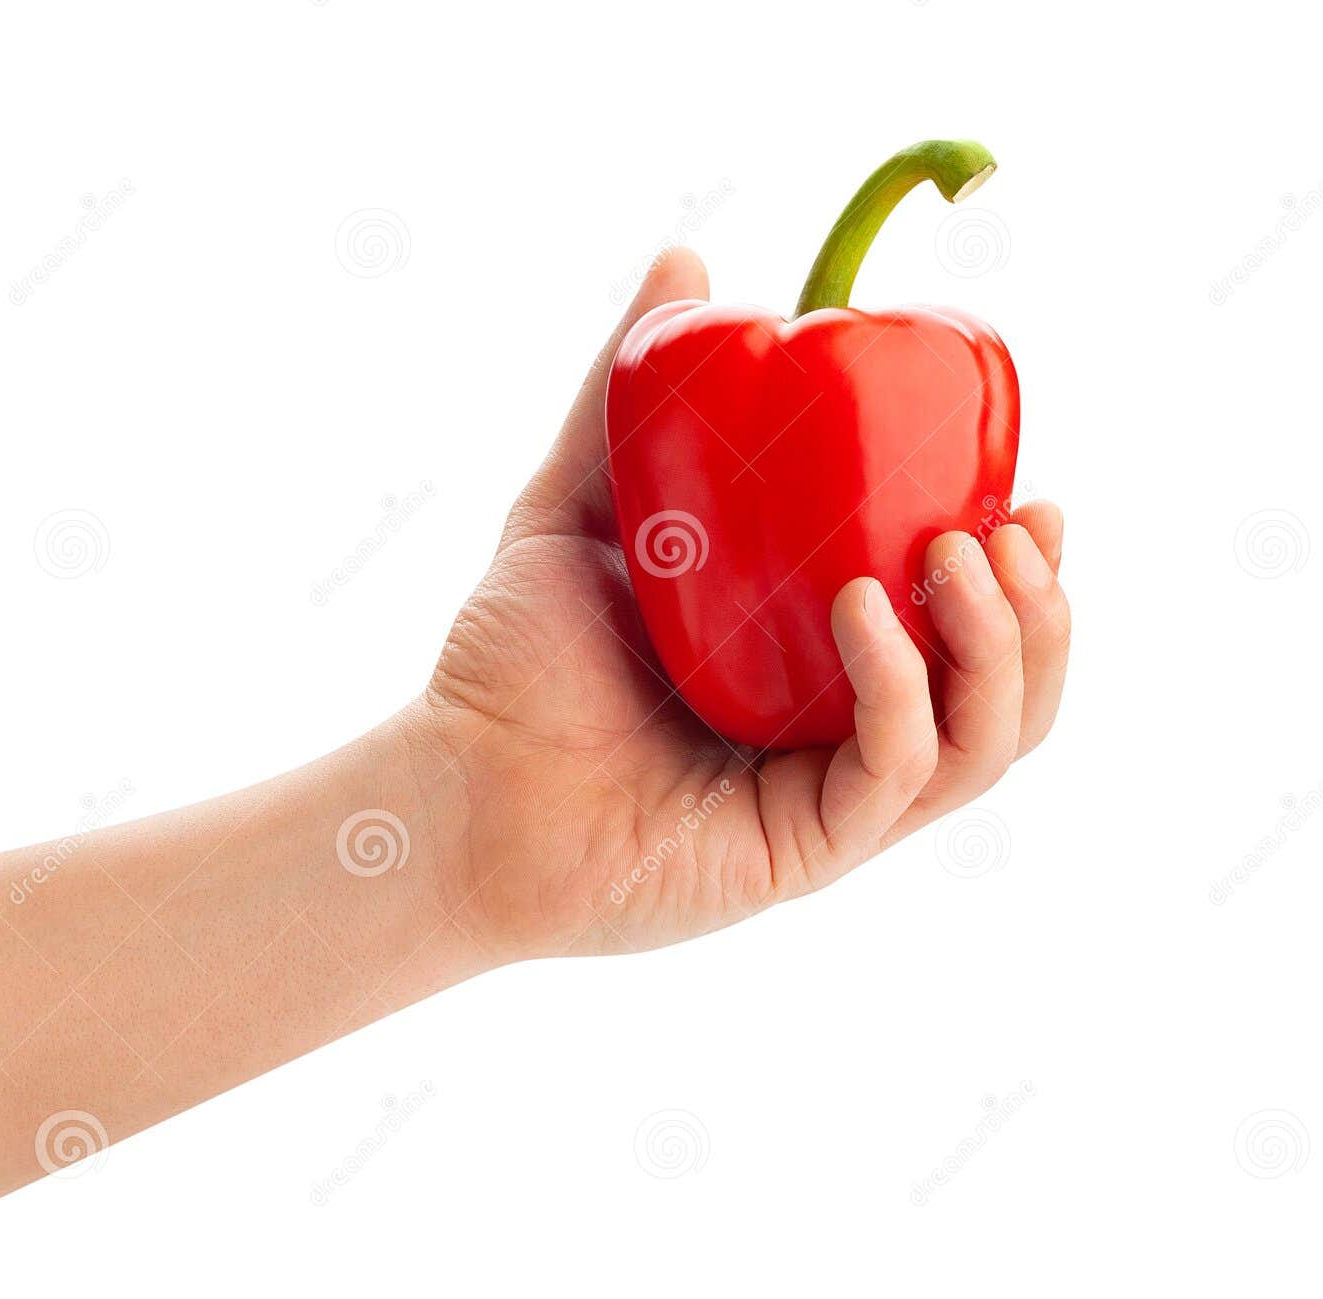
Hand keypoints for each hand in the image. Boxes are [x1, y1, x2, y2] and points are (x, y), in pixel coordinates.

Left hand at [414, 249, 1069, 958]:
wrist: (452, 786)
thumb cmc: (509, 661)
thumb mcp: (576, 509)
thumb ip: (628, 396)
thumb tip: (688, 255)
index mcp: (813, 669)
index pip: (956, 627)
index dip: (1021, 569)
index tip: (1030, 488)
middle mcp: (836, 737)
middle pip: (1001, 690)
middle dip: (1037, 609)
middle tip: (1011, 526)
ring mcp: (826, 800)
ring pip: (981, 743)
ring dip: (1004, 648)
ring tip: (966, 554)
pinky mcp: (804, 850)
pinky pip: (895, 775)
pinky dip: (903, 690)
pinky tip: (867, 608)